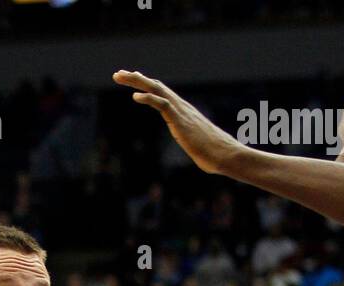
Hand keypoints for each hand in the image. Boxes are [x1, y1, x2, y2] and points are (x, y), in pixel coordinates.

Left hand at [113, 71, 244, 175]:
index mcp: (183, 112)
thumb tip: (197, 151)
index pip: (162, 93)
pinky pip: (162, 104)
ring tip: (120, 77)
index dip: (145, 86)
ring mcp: (181, 112)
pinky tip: (134, 96)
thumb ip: (192, 142)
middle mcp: (181, 107)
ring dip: (137, 82)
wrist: (225, 154)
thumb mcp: (196, 146)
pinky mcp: (180, 120)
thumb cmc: (214, 154)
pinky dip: (148, 98)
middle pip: (155, 86)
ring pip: (157, 90)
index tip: (131, 81)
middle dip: (135, 79)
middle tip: (118, 74)